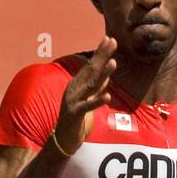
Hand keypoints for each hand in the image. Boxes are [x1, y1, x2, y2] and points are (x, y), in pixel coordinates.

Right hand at [53, 36, 116, 154]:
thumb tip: (106, 75)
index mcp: (78, 84)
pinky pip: (87, 107)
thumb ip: (96, 88)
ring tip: (113, 63)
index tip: (110, 39)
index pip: (91, 65)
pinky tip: (108, 95)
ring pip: (90, 85)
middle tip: (112, 42)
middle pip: (90, 70)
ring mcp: (73, 100)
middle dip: (102, 55)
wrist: (63, 139)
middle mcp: (75, 88)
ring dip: (102, 74)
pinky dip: (97, 101)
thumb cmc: (77, 119)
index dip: (100, 52)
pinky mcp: (75, 114)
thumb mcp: (88, 100)